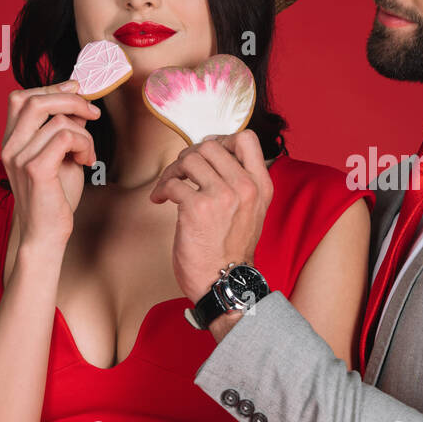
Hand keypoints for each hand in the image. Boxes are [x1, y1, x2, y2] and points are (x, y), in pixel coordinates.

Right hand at [1, 81, 100, 252]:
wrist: (46, 235)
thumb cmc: (55, 199)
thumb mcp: (62, 157)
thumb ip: (65, 131)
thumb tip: (80, 104)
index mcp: (11, 141)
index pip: (20, 98)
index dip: (50, 87)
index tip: (76, 90)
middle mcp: (9, 146)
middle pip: (34, 100)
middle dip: (71, 99)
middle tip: (94, 112)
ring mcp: (19, 157)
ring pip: (58, 120)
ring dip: (84, 133)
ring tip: (88, 154)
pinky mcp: (35, 168)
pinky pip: (65, 137)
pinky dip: (84, 145)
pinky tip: (87, 162)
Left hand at [148, 131, 273, 302]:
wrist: (225, 282)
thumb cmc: (231, 249)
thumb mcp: (250, 211)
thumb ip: (240, 182)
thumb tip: (212, 154)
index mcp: (261, 186)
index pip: (246, 139)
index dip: (221, 139)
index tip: (207, 154)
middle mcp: (245, 187)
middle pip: (210, 145)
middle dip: (189, 156)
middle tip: (181, 173)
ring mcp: (222, 196)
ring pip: (190, 159)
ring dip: (173, 171)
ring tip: (169, 187)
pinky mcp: (197, 208)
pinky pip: (173, 183)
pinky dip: (161, 190)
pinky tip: (161, 201)